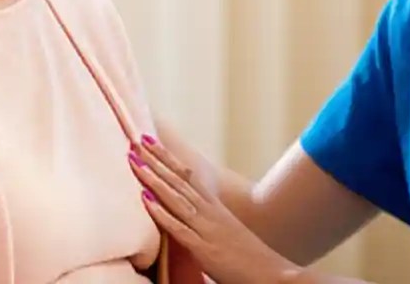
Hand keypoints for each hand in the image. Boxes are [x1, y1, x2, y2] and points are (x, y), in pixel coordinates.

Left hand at [129, 135, 298, 283]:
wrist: (273, 275)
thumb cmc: (250, 259)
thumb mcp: (228, 232)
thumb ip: (209, 221)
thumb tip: (193, 213)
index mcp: (215, 208)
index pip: (188, 176)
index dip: (168, 158)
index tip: (151, 140)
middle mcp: (210, 213)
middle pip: (179, 181)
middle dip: (157, 160)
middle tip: (137, 139)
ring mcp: (207, 229)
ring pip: (176, 198)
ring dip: (154, 179)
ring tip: (135, 161)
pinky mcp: (204, 249)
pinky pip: (178, 228)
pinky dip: (161, 213)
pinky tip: (145, 199)